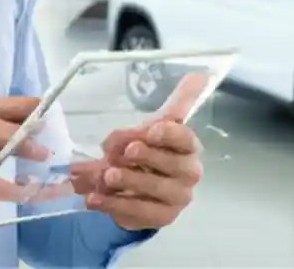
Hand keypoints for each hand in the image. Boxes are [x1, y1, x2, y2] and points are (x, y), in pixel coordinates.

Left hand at [69, 72, 210, 230]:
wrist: (136, 187)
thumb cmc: (146, 150)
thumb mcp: (151, 125)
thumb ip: (173, 103)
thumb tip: (200, 75)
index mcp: (188, 147)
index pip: (186, 139)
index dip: (169, 135)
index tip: (149, 130)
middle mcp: (189, 173)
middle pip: (174, 165)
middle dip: (149, 157)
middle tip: (125, 152)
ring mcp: (177, 198)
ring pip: (156, 191)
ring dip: (130, 181)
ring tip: (105, 176)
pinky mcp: (160, 218)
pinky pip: (139, 212)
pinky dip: (114, 204)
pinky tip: (93, 198)